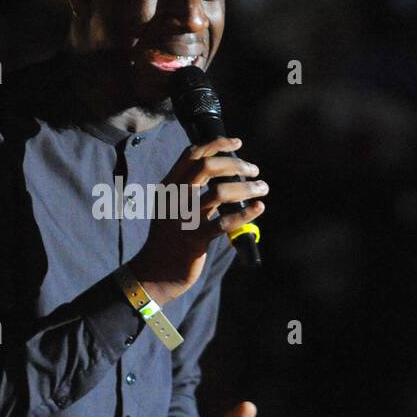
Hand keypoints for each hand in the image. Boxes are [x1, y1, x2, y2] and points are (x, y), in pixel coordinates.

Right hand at [130, 136, 267, 305]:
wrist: (153, 274)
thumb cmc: (169, 239)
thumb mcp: (171, 208)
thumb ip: (190, 191)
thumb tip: (225, 174)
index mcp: (168, 187)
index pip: (192, 154)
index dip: (217, 144)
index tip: (237, 143)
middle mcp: (174, 199)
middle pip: (207, 167)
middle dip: (236, 164)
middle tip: (254, 170)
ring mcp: (183, 219)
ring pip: (220, 193)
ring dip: (247, 188)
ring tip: (262, 189)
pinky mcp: (194, 240)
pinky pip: (224, 223)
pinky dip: (245, 213)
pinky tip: (258, 208)